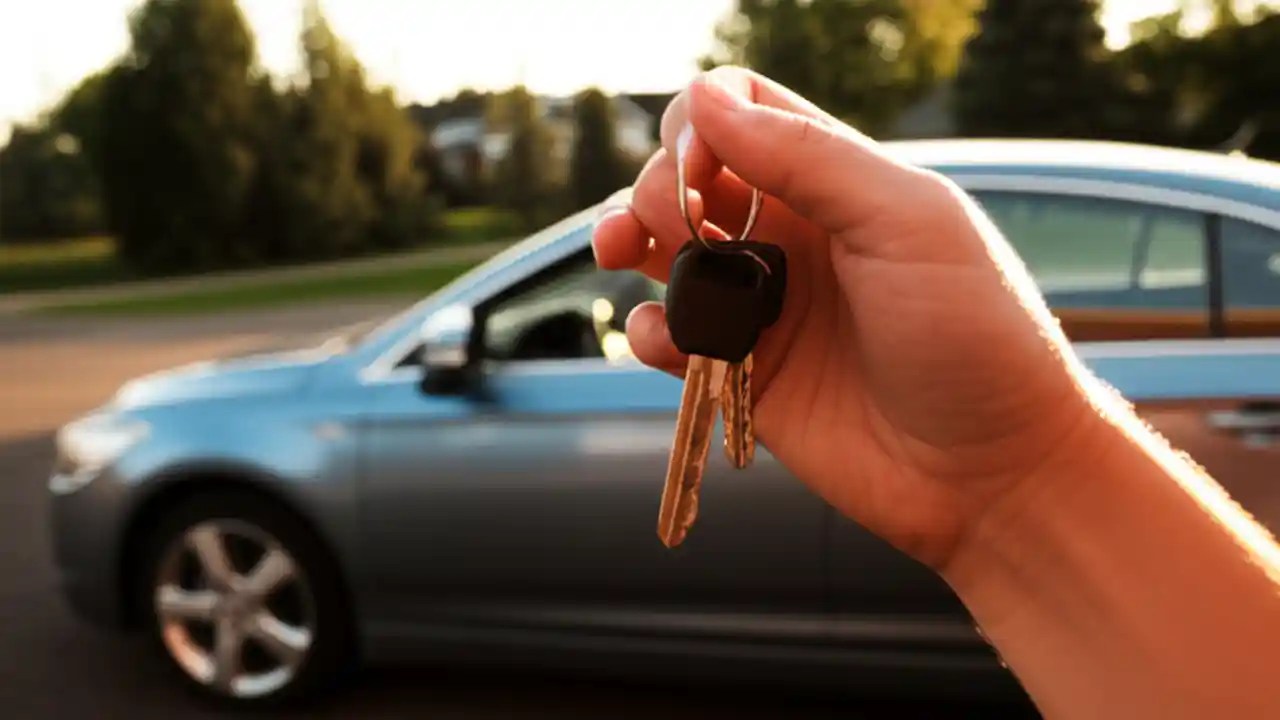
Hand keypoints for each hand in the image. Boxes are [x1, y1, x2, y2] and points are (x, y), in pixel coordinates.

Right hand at [592, 67, 1102, 569]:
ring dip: (627, 238)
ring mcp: (765, 309)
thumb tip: (705, 100)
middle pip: (687, 179)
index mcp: (836, 184)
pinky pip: (670, 338)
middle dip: (661, 186)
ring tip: (624, 252)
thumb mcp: (905, 221)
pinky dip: (649, 331)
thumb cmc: (976, 335)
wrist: (994, 472)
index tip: (698, 162)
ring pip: (664, 252)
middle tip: (683, 224)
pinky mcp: (744, 376)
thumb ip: (807, 156)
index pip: (743, 114)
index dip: (702, 122)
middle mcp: (792, 239)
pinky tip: (669, 341)